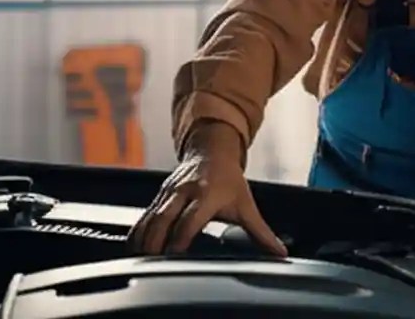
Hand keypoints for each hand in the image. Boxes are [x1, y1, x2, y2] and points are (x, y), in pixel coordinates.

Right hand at [127, 124, 286, 256]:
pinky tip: (134, 247)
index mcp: (207, 195)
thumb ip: (261, 232)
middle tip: (154, 262)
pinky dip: (137, 231)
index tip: (177, 255)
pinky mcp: (158, 195)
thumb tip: (279, 252)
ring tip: (141, 259)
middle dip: (156, 241)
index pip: (190, 220)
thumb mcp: (246, 205)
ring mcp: (168, 193)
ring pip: (150, 217)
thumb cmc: (229, 180)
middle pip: (164, 218)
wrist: (211, 151)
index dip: (182, 238)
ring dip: (144, 239)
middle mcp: (184, 192)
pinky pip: (143, 215)